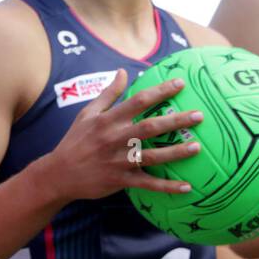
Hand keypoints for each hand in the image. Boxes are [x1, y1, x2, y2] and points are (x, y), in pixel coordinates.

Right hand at [42, 69, 203, 200]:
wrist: (58, 174)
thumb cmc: (75, 140)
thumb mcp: (87, 114)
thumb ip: (108, 94)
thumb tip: (124, 72)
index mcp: (107, 121)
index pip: (137, 102)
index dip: (159, 92)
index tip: (180, 84)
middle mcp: (114, 139)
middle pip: (149, 127)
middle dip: (175, 121)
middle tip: (199, 115)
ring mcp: (117, 161)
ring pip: (151, 156)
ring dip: (175, 152)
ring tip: (197, 147)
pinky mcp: (120, 180)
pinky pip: (147, 184)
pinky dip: (166, 187)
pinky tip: (186, 187)